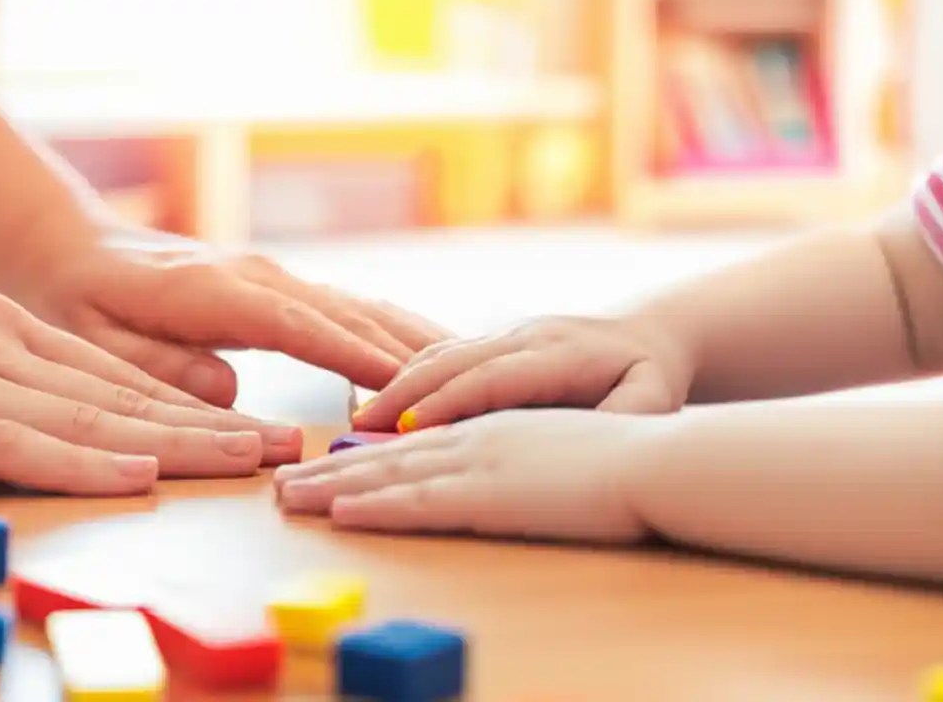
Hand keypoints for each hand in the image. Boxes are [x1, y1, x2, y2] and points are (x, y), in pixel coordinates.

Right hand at [0, 293, 304, 494]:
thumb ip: (7, 382)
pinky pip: (16, 444)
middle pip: (125, 394)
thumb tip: (79, 415)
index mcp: (6, 330)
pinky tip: (137, 477)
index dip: (193, 406)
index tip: (253, 429)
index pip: (119, 378)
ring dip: (177, 443)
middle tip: (284, 443)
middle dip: (211, 424)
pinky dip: (83, 463)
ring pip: (91, 416)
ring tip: (246, 459)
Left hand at [10, 241, 449, 407]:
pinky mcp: (285, 289)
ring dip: (415, 339)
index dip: (352, 355)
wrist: (79, 250)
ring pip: (361, 308)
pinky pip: (350, 311)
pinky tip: (433, 353)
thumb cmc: (85, 302)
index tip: (404, 384)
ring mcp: (277, 279)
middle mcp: (259, 277)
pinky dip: (394, 332)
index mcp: (215, 290)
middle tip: (472, 387)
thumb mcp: (103, 343)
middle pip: (349, 313)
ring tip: (478, 370)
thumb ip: (163, 366)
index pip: (299, 327)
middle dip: (409, 352)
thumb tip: (229, 395)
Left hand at [274, 410, 658, 541]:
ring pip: (390, 475)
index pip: (415, 444)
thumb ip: (520, 456)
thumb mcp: (558, 451)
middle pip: (387, 456)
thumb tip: (495, 470)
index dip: (365, 457)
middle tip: (282, 484)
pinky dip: (377, 507)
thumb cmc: (623, 460)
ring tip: (290, 499)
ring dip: (335, 488)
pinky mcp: (493, 493)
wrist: (660, 456)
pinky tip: (342, 514)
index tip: (324, 468)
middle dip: (330, 472)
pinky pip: (422, 501)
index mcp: (491, 428)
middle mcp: (474, 438)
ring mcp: (479, 463)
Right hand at [352, 315, 692, 432]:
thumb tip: (587, 441)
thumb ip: (622, 419)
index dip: (449, 401)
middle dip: (402, 390)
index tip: (410, 427)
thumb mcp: (654, 400)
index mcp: (559, 352)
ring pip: (440, 353)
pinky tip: (379, 402)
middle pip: (452, 359)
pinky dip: (408, 375)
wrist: (652, 334)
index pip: (494, 377)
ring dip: (396, 382)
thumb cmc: (652, 377)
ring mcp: (507, 333)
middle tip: (360, 423)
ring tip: (357, 417)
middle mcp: (525, 336)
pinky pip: (444, 355)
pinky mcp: (496, 341)